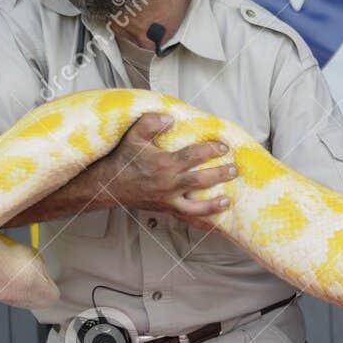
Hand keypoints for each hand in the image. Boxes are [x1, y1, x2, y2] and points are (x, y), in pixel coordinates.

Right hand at [94, 113, 235, 221]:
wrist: (109, 185)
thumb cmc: (123, 160)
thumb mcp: (133, 136)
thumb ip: (150, 123)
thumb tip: (169, 118)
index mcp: (163, 164)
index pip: (193, 156)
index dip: (210, 150)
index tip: (223, 147)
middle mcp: (169, 184)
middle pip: (200, 180)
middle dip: (220, 175)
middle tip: (234, 170)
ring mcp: (168, 199)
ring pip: (196, 206)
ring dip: (214, 205)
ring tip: (228, 201)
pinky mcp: (166, 209)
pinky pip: (185, 219)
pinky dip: (200, 223)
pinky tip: (212, 225)